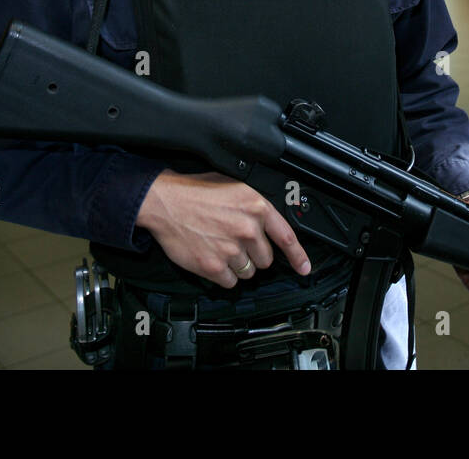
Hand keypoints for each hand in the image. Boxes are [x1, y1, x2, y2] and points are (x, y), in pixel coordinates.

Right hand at [135, 170, 311, 288]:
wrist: (165, 202)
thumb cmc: (195, 192)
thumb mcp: (234, 186)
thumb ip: (255, 206)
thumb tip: (270, 223)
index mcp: (255, 206)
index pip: (287, 237)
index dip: (298, 256)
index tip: (303, 268)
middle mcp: (247, 228)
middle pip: (266, 259)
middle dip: (254, 254)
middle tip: (235, 241)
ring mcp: (231, 249)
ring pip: (248, 272)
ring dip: (237, 264)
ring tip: (220, 246)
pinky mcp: (214, 266)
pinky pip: (230, 282)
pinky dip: (223, 275)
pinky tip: (212, 258)